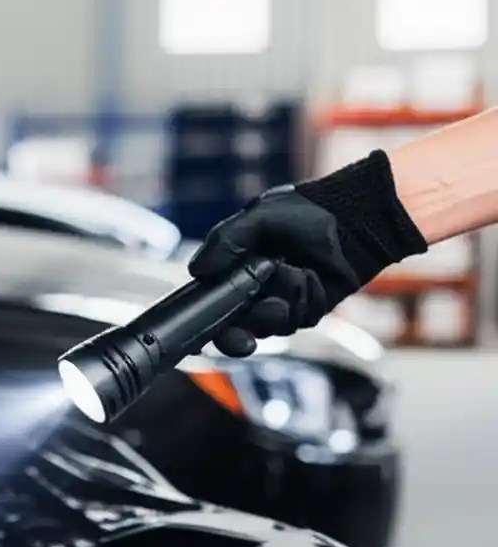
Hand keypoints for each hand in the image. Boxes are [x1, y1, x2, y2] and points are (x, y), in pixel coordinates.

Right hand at [188, 187, 363, 356]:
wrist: (350, 220)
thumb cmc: (302, 214)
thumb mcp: (257, 218)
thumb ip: (225, 241)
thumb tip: (197, 270)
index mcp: (229, 272)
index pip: (207, 307)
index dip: (206, 324)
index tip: (212, 332)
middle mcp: (250, 293)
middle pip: (235, 330)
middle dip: (247, 326)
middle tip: (261, 315)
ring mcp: (278, 304)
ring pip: (269, 326)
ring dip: (283, 302)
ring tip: (300, 273)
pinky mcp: (306, 311)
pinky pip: (299, 320)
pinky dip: (307, 299)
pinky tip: (313, 277)